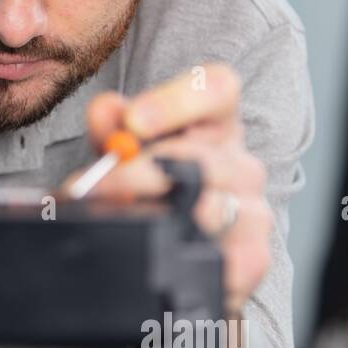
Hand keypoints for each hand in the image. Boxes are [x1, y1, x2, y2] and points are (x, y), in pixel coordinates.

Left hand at [64, 64, 271, 347]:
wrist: (184, 259)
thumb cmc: (157, 193)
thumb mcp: (127, 157)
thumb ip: (112, 129)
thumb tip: (107, 110)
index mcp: (217, 125)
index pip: (218, 88)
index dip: (177, 100)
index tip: (133, 121)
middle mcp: (242, 164)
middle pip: (201, 156)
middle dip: (137, 171)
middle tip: (94, 185)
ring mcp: (253, 212)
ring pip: (209, 205)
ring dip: (150, 212)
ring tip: (111, 218)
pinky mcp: (253, 259)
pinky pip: (219, 256)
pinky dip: (176, 253)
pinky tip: (150, 250)